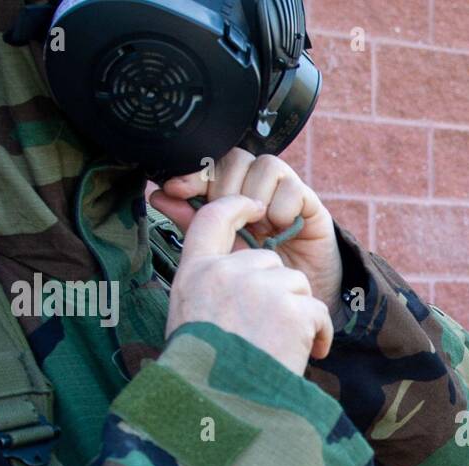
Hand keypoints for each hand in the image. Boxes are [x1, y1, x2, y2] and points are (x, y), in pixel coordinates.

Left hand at [149, 148, 343, 306]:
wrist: (295, 304)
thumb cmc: (258, 279)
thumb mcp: (220, 253)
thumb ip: (194, 224)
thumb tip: (158, 195)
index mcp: (231, 195)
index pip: (212, 164)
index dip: (195, 171)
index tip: (176, 188)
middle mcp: (257, 188)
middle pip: (237, 158)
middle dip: (226, 188)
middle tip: (231, 221)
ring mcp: (284, 193)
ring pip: (265, 165)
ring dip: (257, 196)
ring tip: (260, 230)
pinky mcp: (310, 203)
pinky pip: (293, 186)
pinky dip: (282, 207)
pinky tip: (280, 229)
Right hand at [166, 194, 331, 376]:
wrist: (224, 410)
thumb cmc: (206, 375)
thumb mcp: (187, 320)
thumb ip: (206, 289)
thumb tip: (227, 272)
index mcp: (194, 274)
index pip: (212, 218)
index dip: (236, 205)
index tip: (255, 204)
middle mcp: (225, 272)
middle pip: (268, 261)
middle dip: (277, 291)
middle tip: (266, 332)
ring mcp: (260, 288)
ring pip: (297, 284)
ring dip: (297, 314)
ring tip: (279, 348)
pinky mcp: (291, 309)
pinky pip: (317, 312)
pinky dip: (317, 335)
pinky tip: (303, 355)